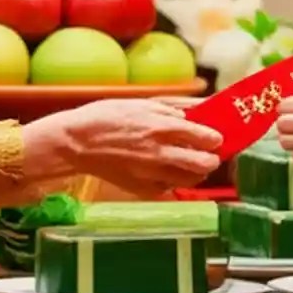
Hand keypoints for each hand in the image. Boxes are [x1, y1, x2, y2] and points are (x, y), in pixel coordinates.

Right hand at [56, 99, 222, 197]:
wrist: (77, 143)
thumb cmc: (106, 117)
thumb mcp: (141, 103)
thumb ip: (172, 109)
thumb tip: (197, 111)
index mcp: (161, 127)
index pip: (204, 137)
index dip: (215, 138)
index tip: (215, 137)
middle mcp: (160, 153)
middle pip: (204, 163)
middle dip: (213, 158)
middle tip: (210, 153)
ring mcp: (152, 174)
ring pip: (191, 180)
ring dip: (198, 171)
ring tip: (192, 162)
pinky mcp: (143, 189)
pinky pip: (171, 189)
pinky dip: (176, 181)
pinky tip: (170, 171)